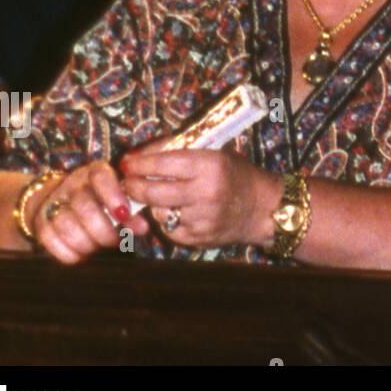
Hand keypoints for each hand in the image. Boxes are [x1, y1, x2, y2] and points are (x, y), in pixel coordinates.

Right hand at [31, 161, 148, 264]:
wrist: (58, 200)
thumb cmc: (99, 201)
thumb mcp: (116, 200)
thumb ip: (131, 213)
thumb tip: (143, 227)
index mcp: (95, 172)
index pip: (101, 176)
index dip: (113, 196)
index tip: (124, 215)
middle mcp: (73, 184)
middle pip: (84, 206)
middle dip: (103, 230)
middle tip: (115, 241)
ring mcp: (54, 202)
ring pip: (65, 224)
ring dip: (86, 242)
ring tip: (98, 247)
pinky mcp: (41, 222)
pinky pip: (50, 240)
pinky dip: (68, 252)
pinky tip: (81, 254)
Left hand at [121, 146, 279, 248]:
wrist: (263, 208)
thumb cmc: (237, 175)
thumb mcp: (215, 154)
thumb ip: (179, 152)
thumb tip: (138, 155)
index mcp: (211, 165)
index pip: (164, 163)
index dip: (140, 163)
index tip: (127, 161)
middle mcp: (205, 192)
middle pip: (153, 191)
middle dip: (134, 186)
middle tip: (128, 181)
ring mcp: (201, 218)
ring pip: (158, 211)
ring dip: (153, 203)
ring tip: (160, 195)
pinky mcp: (197, 238)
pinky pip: (168, 228)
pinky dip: (168, 219)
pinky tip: (179, 211)